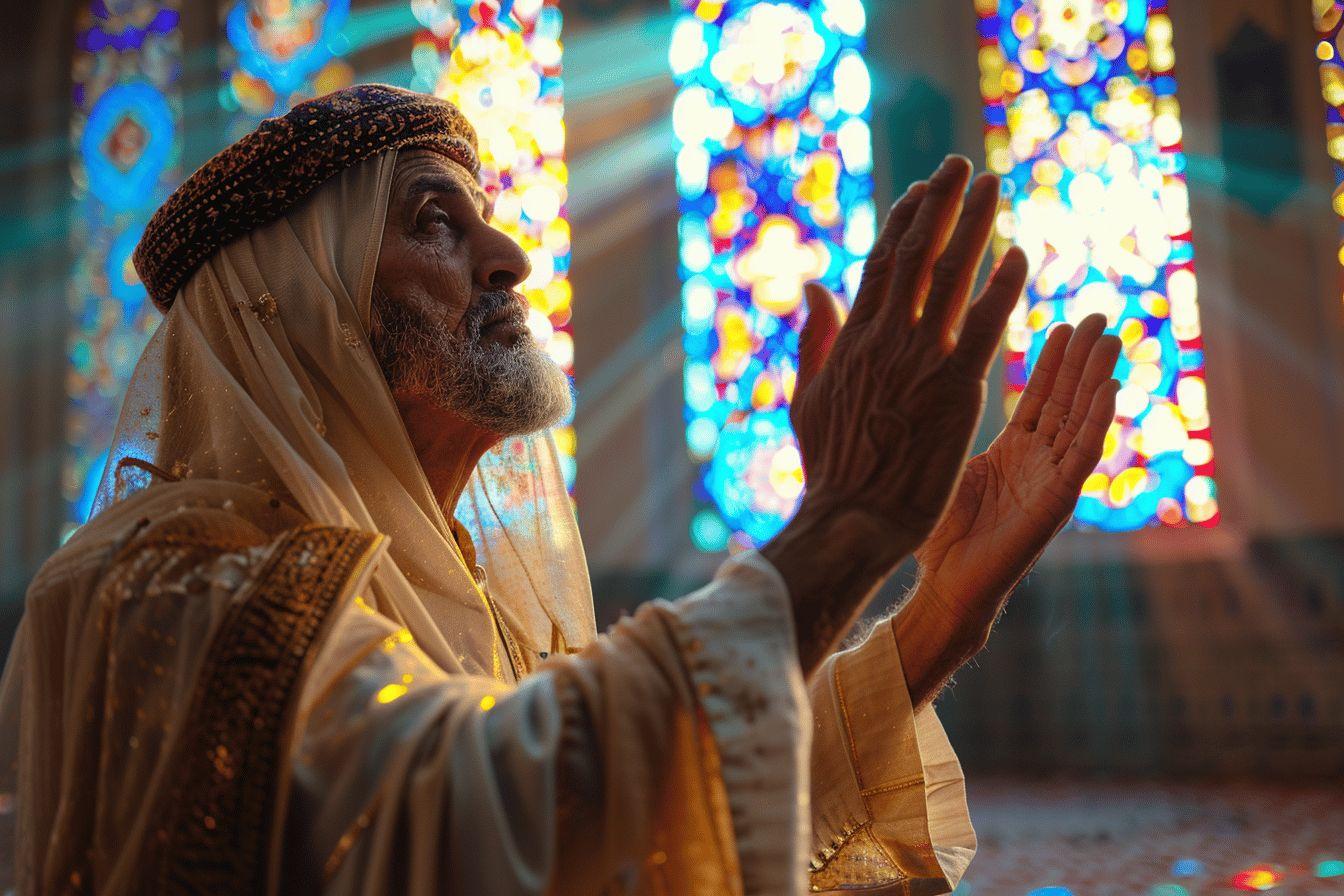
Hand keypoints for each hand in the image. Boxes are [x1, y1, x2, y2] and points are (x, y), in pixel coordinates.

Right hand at [761, 156, 1028, 673]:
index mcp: (852, 339)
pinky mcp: (956, 389)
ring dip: (973, 225)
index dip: (903, 222)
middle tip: (962, 163)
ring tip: (993, 185)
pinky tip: (1020, 255)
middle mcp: (885, 338)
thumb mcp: (808, 395)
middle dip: (939, 204)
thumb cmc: (831, 466)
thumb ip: (815, 338)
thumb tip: (814, 286)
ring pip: (949, 277)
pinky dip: (1002, 287)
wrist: (852, 517)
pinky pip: (983, 326)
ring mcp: (921, 361)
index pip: (879, 263)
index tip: (922, 190)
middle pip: (915, 254)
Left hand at [911, 314, 1121, 654]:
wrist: (942, 586)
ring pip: (1081, 420)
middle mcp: (1037, 463)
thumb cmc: (934, 532)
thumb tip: (913, 390)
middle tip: (1100, 316)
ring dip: (1098, 379)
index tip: (1062, 324)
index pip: (1039, 397)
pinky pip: (1083, 454)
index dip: (1053, 362)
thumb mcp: (938, 464)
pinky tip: (1111, 389)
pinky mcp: (1056, 502)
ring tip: (1111, 339)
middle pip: (1066, 401)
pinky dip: (1098, 420)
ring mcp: (1050, 480)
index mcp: (1011, 453)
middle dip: (1083, 359)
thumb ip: (940, 428)